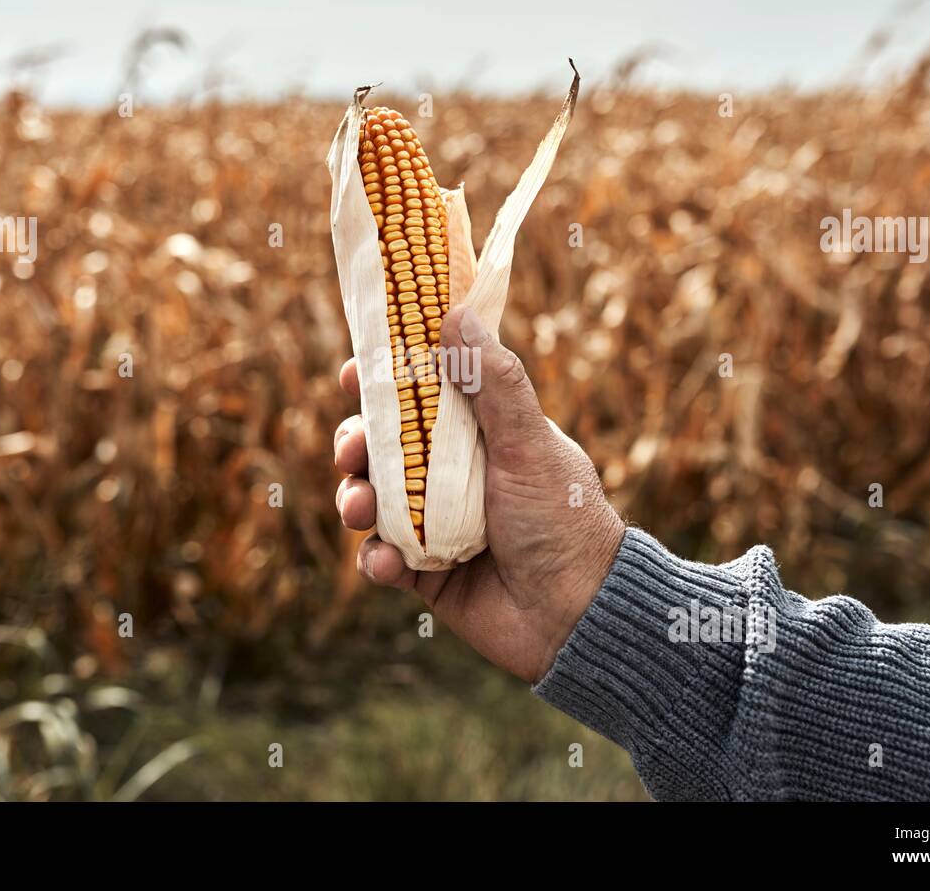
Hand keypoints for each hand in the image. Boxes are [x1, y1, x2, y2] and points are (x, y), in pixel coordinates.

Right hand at [333, 306, 626, 682]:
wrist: (577, 616)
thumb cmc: (563, 519)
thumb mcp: (529, 443)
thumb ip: (494, 382)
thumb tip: (456, 314)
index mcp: (479, 434)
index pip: (421, 395)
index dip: (382, 381)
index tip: (354, 371)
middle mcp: (452, 474)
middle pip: (381, 446)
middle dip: (356, 443)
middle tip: (352, 449)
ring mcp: (435, 523)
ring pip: (371, 500)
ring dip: (355, 500)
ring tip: (361, 510)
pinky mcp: (425, 574)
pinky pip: (381, 558)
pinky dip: (377, 559)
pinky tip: (387, 563)